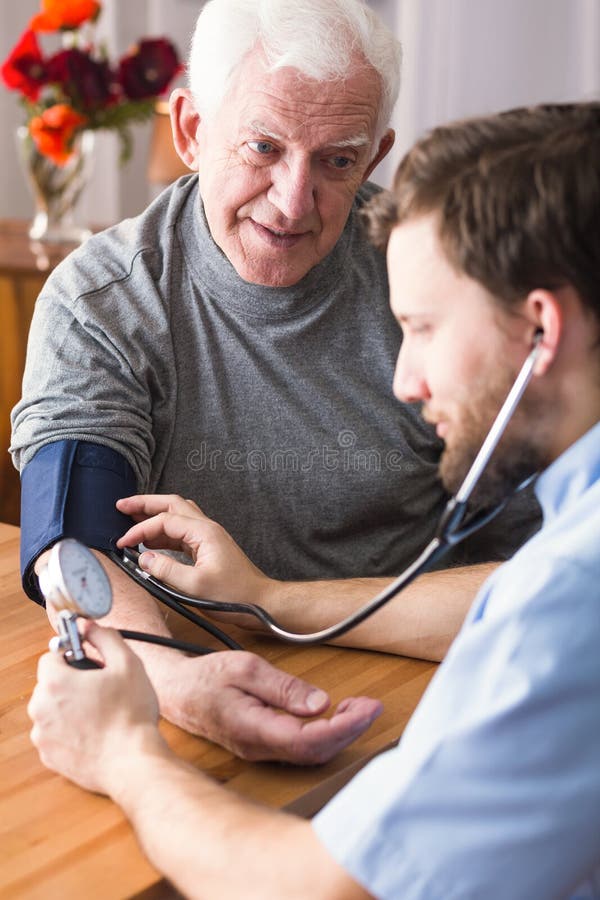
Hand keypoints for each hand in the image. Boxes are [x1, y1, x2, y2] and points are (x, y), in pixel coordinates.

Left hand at [28, 622, 166, 794]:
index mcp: (55, 682)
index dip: (73, 654)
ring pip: (52, 708)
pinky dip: (70, 730)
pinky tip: (95, 731)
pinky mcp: (49, 756)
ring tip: (101, 712)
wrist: (132, 763)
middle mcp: (40, 708)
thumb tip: (88, 625)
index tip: (90, 661)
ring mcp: (43, 735)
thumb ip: (104, 637)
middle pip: (50, 682)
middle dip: (72, 681)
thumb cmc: (130, 715)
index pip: (51, 655)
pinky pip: (56, 732)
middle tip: (101, 687)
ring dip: (70, 706)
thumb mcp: (127, 663)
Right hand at [116, 494, 272, 611]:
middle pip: (172, 504)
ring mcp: (208, 537)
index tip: (123, 543)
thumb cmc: (234, 595)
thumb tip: (143, 558)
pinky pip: (181, 532)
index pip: (164, 520)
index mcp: (204, 532)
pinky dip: (163, 532)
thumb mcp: (195, 586)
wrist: (260, 601)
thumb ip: (166, 570)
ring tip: (131, 519)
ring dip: (154, 515)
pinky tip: (151, 542)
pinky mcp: (208, 548)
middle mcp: (206, 528)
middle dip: (145, 503)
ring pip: (178, 515)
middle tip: (121, 506)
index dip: (140, 529)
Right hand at [158, 649, 381, 763]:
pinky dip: (326, 732)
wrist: (175, 692)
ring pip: (312, 752)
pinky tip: (336, 713)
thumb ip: (283, 687)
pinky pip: (302, 747)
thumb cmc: (204, 677)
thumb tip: (320, 703)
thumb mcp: (244, 668)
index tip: (366, 708)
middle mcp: (260, 748)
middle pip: (317, 751)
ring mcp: (262, 750)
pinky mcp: (265, 746)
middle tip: (373, 705)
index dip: (343, 727)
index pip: (309, 739)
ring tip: (360, 706)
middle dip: (351, 729)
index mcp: (254, 728)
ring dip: (341, 731)